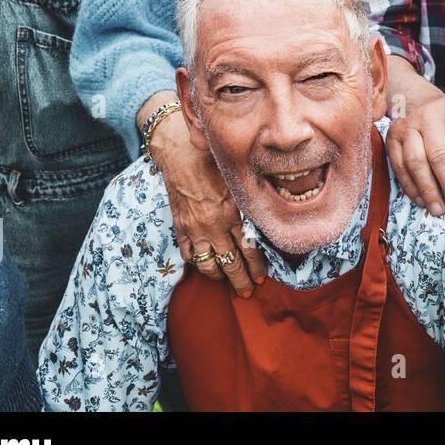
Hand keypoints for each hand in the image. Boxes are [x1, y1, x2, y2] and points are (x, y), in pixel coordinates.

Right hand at [152, 109, 266, 296]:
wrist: (180, 153)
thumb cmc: (213, 161)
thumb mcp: (238, 181)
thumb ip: (249, 202)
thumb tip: (265, 220)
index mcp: (232, 213)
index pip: (248, 249)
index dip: (257, 266)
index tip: (262, 277)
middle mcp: (214, 225)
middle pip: (230, 262)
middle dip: (241, 280)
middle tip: (247, 291)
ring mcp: (195, 229)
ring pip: (208, 264)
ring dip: (219, 278)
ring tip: (227, 284)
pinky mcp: (179, 227)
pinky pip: (189, 254)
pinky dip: (197, 264)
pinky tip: (206, 267)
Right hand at [385, 81, 444, 215]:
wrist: (417, 100)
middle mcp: (427, 115)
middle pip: (438, 156)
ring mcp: (406, 126)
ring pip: (415, 163)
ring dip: (428, 190)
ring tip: (440, 210)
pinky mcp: (391, 137)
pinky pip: (399, 166)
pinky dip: (410, 187)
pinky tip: (422, 201)